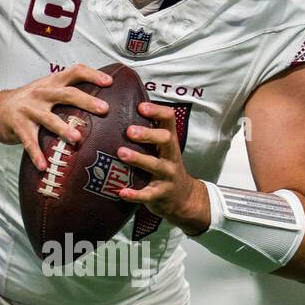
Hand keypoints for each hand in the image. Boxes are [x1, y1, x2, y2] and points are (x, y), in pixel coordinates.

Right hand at [0, 63, 112, 170]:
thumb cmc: (30, 101)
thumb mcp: (47, 89)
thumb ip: (68, 92)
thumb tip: (100, 101)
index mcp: (52, 83)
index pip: (74, 72)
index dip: (92, 75)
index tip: (109, 82)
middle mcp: (42, 94)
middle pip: (67, 94)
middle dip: (86, 101)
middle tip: (104, 110)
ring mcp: (29, 110)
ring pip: (49, 118)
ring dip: (63, 129)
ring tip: (77, 140)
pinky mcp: (19, 127)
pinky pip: (29, 142)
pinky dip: (36, 154)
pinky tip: (43, 166)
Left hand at [116, 101, 210, 234]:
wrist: (183, 198)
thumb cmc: (164, 167)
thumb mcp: (162, 149)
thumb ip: (148, 134)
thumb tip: (121, 110)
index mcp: (169, 141)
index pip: (169, 119)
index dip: (157, 111)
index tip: (141, 107)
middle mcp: (171, 155)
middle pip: (165, 139)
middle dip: (148, 134)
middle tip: (129, 131)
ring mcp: (168, 175)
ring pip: (155, 165)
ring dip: (138, 159)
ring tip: (121, 153)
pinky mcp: (161, 194)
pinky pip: (148, 194)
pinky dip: (135, 194)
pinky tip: (121, 192)